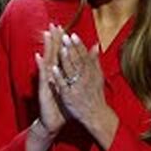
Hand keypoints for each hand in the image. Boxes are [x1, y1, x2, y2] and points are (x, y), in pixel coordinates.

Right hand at [34, 24, 68, 135]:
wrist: (53, 121)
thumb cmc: (62, 105)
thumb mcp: (71, 89)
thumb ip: (76, 77)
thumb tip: (82, 67)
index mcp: (59, 73)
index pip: (60, 54)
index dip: (61, 41)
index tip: (63, 27)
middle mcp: (51, 75)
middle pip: (53, 53)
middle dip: (53, 39)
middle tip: (53, 25)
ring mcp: (46, 81)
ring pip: (47, 61)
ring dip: (46, 48)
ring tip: (46, 35)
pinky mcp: (43, 88)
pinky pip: (42, 76)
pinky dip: (41, 66)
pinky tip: (39, 57)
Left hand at [55, 32, 116, 147]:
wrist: (96, 115)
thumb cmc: (95, 95)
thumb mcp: (97, 77)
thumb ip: (95, 61)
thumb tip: (95, 45)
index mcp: (91, 73)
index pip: (84, 56)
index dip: (78, 45)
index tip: (73, 35)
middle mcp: (85, 79)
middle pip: (78, 61)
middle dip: (71, 49)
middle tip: (65, 36)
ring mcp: (77, 87)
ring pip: (71, 71)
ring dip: (66, 60)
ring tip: (60, 48)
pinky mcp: (70, 96)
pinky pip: (63, 85)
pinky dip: (59, 77)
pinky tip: (53, 69)